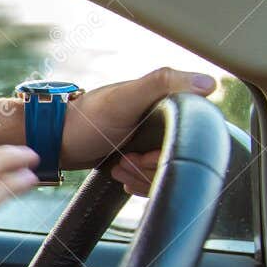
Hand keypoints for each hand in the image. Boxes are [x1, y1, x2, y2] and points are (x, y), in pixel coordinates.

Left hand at [60, 67, 216, 196]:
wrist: (57, 141)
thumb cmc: (86, 117)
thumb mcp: (124, 98)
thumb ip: (162, 83)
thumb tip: (209, 84)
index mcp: (171, 102)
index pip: (192, 140)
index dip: (166, 155)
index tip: (142, 155)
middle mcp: (167, 121)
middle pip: (179, 161)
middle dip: (148, 169)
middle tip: (125, 160)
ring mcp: (156, 142)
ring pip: (166, 174)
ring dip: (141, 177)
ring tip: (119, 166)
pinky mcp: (145, 158)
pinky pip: (155, 180)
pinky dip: (139, 183)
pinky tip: (122, 175)